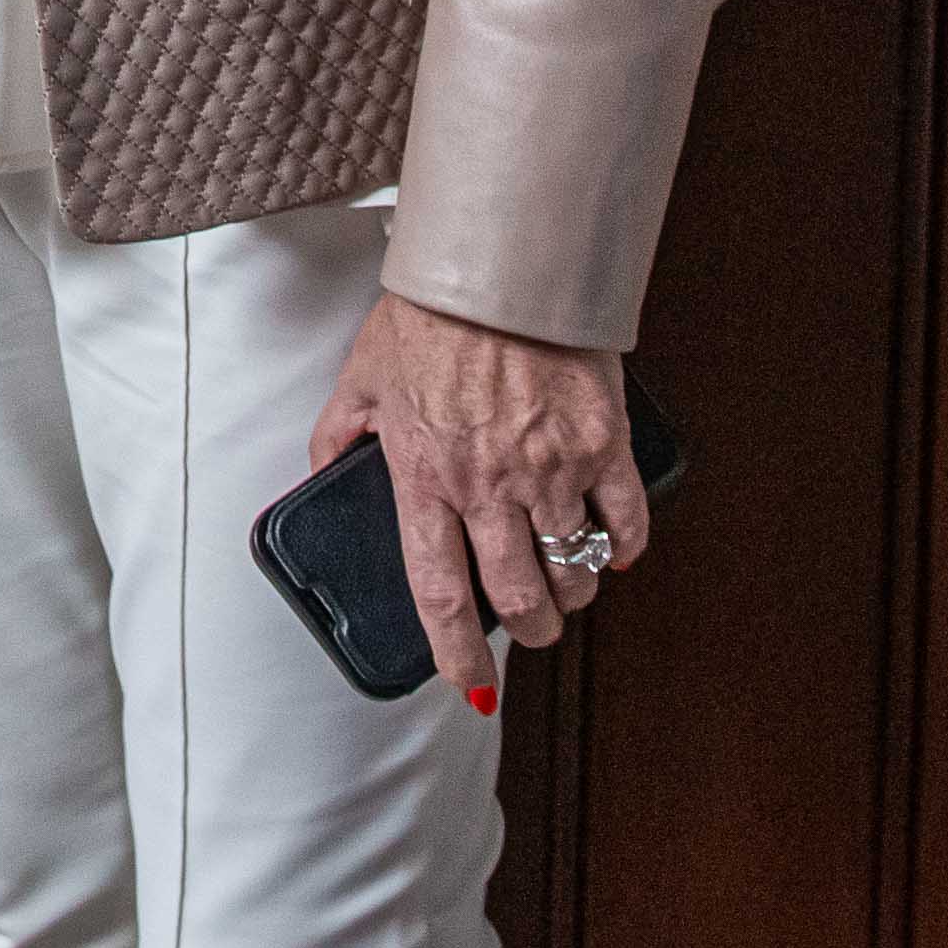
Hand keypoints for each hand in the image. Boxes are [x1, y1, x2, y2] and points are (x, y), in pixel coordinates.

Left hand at [312, 290, 655, 701]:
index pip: (439, 596)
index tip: (470, 683)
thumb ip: (339, 435)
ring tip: (567, 587)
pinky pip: (626, 521)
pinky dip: (624, 547)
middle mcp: (488, 485)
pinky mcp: (602, 442)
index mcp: (425, 477)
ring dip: (573, 593)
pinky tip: (614, 550)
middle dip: (529, 627)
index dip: (458, 656)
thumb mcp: (362, 377)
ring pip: (573, 569)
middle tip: (531, 624)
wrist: (498, 264)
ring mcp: (550, 467)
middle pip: (517, 596)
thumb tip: (321, 471)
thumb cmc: (428, 316)